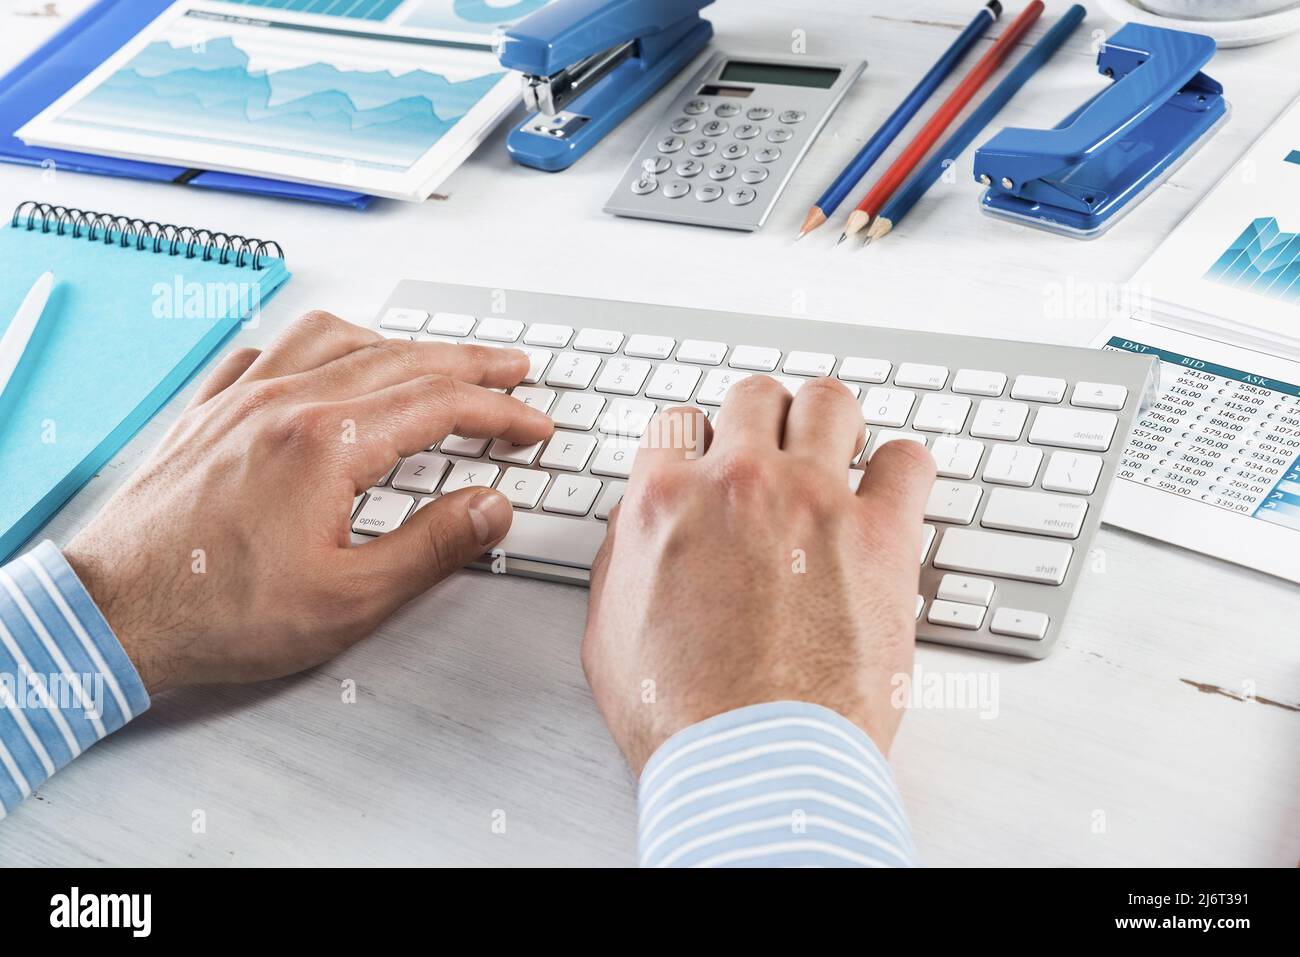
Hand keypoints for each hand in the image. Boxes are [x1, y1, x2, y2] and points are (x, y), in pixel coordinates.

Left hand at [64, 311, 552, 693]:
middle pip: (401, 358)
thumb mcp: (349, 601)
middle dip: (469, 364)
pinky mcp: (208, 412)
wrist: (114, 617)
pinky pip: (270, 349)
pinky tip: (326, 362)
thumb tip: (491, 507)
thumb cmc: (217, 613)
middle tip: (512, 373)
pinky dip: (317, 346)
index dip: (500, 411)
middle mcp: (284, 402)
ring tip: (431, 359)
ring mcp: (241, 399)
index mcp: (325, 443)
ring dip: (397, 342)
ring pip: (336, 336)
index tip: (532, 424)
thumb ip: (433, 547)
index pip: (439, 403)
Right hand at [582, 376, 935, 771]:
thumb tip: (642, 522)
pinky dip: (901, 468)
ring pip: (829, 401)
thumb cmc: (685, 717)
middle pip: (754, 397)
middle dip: (761, 420)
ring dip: (829, 422)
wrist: (756, 765)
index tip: (713, 461)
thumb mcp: (609, 631)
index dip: (698, 443)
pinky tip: (891, 490)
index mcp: (667, 500)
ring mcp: (815, 500)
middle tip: (774, 452)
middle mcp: (740, 483)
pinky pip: (909, 459)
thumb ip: (624, 556)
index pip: (679, 423)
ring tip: (836, 452)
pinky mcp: (883, 534)